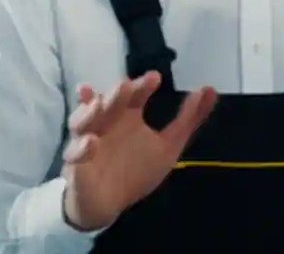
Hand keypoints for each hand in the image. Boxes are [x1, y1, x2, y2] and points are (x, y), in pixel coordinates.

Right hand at [61, 71, 217, 230]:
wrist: (109, 205)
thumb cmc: (136, 169)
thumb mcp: (169, 145)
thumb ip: (189, 119)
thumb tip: (210, 90)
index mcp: (127, 116)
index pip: (133, 96)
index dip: (142, 86)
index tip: (155, 78)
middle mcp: (105, 124)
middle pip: (106, 104)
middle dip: (114, 94)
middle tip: (124, 85)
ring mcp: (86, 143)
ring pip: (81, 122)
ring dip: (88, 112)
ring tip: (98, 103)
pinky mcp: (76, 167)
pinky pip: (74, 156)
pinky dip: (80, 148)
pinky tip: (91, 143)